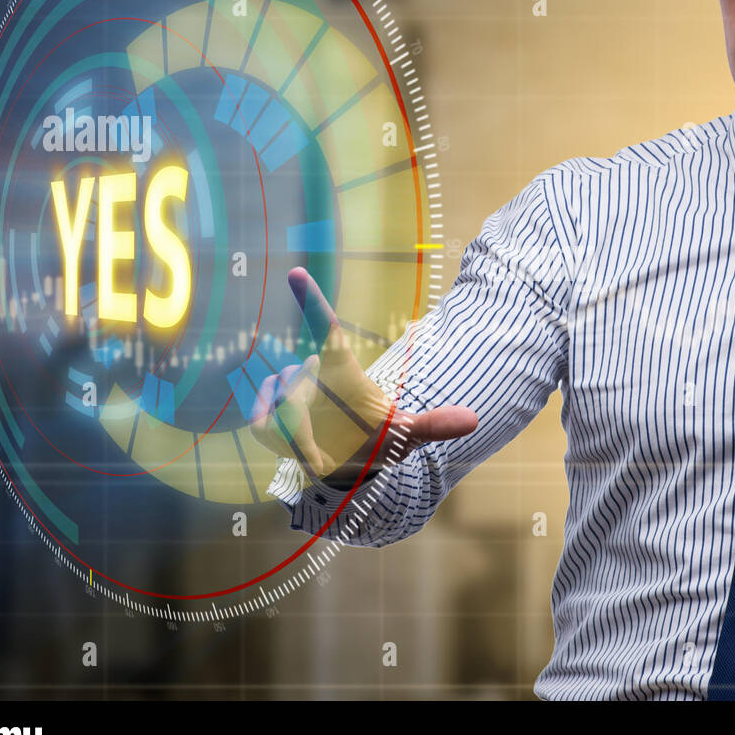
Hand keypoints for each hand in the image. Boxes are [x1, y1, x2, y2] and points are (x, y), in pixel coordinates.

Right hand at [249, 267, 478, 489]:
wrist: (352, 463)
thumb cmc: (380, 438)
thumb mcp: (408, 433)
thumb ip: (435, 425)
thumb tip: (474, 420)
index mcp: (341, 368)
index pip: (325, 327)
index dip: (311, 300)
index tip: (297, 271)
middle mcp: (311, 375)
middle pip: (298, 387)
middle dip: (311, 411)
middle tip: (331, 425)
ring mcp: (287, 394)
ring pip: (280, 406)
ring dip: (297, 428)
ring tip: (318, 437)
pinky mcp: (267, 419)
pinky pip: (261, 423)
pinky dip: (277, 436)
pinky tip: (296, 444)